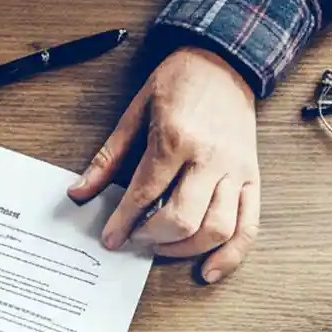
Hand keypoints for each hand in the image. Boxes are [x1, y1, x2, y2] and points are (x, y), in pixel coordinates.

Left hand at [69, 46, 258, 283]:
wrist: (224, 61)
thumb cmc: (178, 83)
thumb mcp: (135, 112)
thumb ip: (107, 158)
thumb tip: (78, 193)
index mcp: (176, 138)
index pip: (145, 194)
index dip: (123, 222)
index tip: (110, 238)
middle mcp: (210, 158)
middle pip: (182, 218)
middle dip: (152, 237)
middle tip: (135, 238)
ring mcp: (236, 170)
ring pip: (217, 228)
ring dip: (185, 249)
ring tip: (162, 248)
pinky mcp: (253, 178)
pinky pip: (249, 226)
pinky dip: (231, 255)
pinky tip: (209, 270)